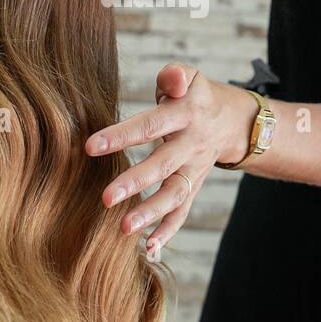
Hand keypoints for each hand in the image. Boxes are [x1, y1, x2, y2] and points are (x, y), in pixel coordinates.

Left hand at [84, 63, 257, 252]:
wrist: (230, 121)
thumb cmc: (192, 95)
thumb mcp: (188, 77)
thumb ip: (174, 75)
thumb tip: (171, 79)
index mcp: (185, 114)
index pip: (150, 125)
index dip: (122, 135)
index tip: (90, 147)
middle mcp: (191, 145)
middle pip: (163, 165)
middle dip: (135, 182)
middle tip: (105, 198)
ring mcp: (194, 170)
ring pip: (174, 194)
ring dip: (151, 213)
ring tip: (124, 229)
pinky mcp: (194, 187)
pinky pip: (183, 211)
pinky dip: (169, 230)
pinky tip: (148, 246)